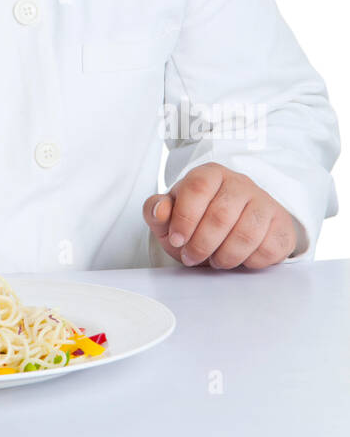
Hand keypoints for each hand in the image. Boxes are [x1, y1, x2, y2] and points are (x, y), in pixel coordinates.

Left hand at [142, 163, 297, 269]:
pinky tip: (238, 259)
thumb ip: (155, 210)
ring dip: (225, 257)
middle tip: (192, 257)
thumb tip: (159, 208)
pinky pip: (267, 248)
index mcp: (210, 174)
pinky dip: (248, 262)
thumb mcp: (170, 218)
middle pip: (221, 215)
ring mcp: (264, 202)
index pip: (197, 188)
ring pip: (246, 234)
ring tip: (214, 260)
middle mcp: (239, 183)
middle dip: (202, 244)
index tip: (176, 240)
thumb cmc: (197, 222)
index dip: (184, 218)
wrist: (235, 231)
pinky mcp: (281, 225)